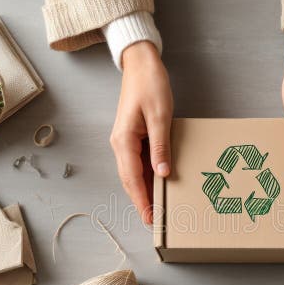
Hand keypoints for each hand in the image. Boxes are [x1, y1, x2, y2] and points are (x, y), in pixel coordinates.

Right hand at [110, 41, 172, 223]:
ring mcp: (125, 141)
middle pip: (130, 180)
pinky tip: (159, 183)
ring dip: (144, 190)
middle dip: (141, 201)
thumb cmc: (150, 85)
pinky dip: (147, 176)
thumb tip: (163, 173)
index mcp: (123, 140)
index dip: (141, 200)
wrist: (141, 64)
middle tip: (155, 220)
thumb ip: (160, 146)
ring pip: (133, 173)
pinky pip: (138, 162)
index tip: (150, 217)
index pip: (132, 178)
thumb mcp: (159, 116)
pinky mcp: (132, 137)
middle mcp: (120, 143)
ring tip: (158, 207)